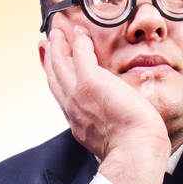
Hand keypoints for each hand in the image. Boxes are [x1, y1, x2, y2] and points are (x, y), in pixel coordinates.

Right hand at [43, 21, 169, 183]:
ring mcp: (78, 94)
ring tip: (58, 30)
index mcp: (79, 123)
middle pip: (54, 77)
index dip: (54, 78)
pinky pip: (79, 54)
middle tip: (47, 41)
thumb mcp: (114, 137)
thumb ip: (110, 124)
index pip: (62, 96)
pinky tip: (80, 32)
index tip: (51, 65)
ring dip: (58, 44)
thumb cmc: (134, 149)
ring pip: (60, 63)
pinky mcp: (90, 82)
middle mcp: (73, 108)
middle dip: (49, 57)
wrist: (135, 152)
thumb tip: (121, 120)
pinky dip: (78, 41)